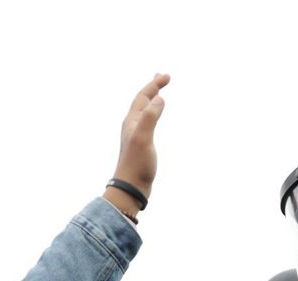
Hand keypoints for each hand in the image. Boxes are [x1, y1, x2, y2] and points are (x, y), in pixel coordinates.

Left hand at [104, 73, 169, 213]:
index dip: (154, 85)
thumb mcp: (143, 138)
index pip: (143, 96)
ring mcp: (136, 134)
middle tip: (162, 78)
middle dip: (152, 88)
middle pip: (141, 101)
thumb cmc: (136, 164)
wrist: (130, 187)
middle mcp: (132, 125)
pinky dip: (153, 114)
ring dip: (151, 100)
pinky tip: (155, 118)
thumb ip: (150, 117)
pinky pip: (147, 122)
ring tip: (158, 94)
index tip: (167, 77)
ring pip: (144, 111)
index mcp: (132, 121)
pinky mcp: (141, 144)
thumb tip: (159, 98)